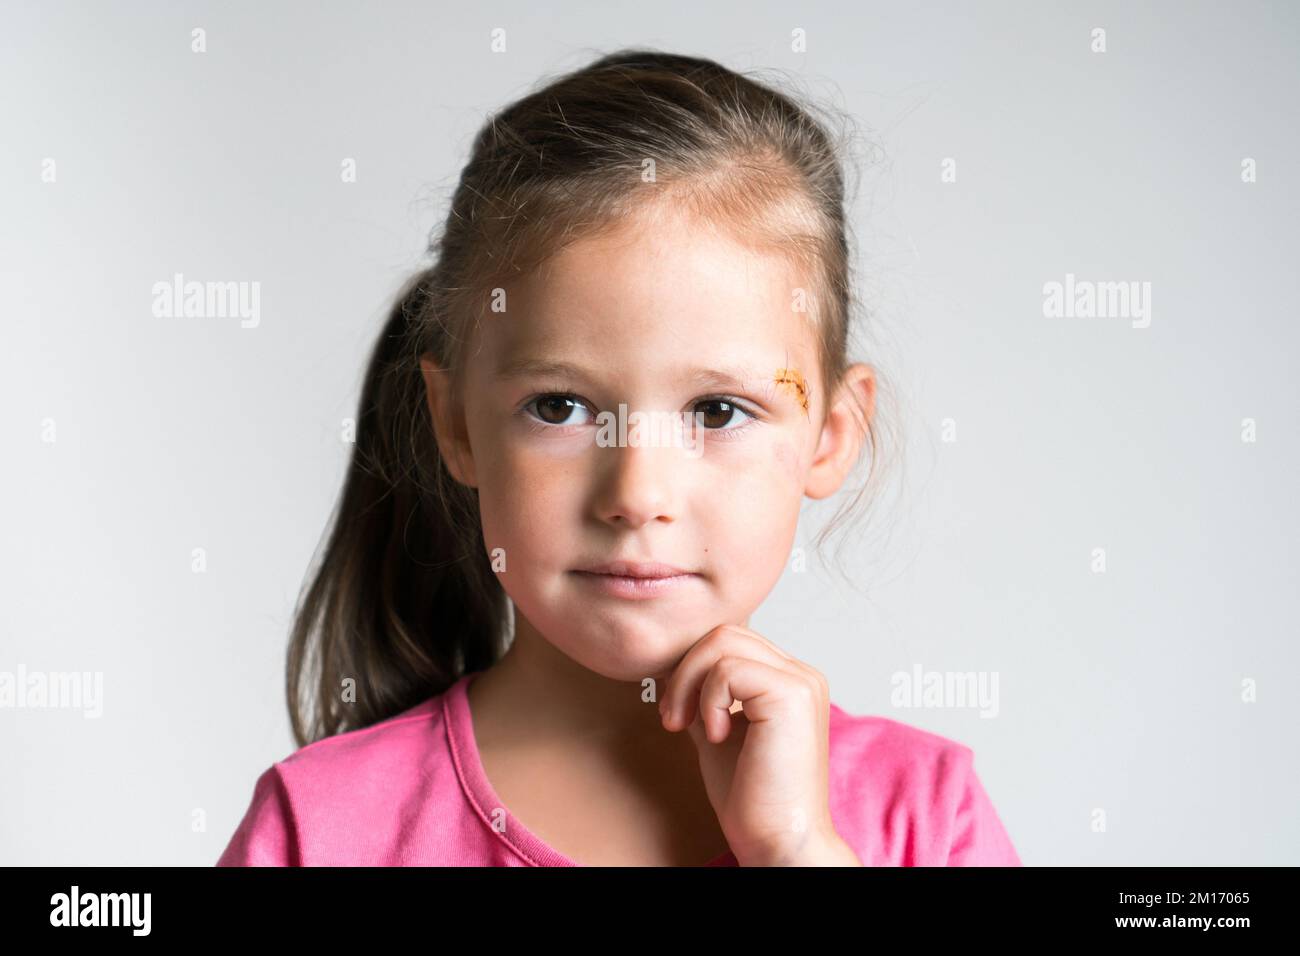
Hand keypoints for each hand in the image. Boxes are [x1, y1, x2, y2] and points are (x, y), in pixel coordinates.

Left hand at [657, 624, 861, 865]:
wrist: (778, 841)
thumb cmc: (752, 798)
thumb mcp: (716, 731)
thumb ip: (704, 696)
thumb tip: (670, 667)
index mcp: (788, 680)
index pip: (729, 642)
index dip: (692, 666)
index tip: (673, 710)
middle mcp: (801, 673)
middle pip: (724, 634)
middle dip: (685, 670)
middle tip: (672, 718)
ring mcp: (800, 681)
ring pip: (722, 642)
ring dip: (690, 683)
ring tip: (687, 726)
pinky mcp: (792, 694)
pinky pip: (728, 670)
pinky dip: (708, 700)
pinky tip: (717, 736)